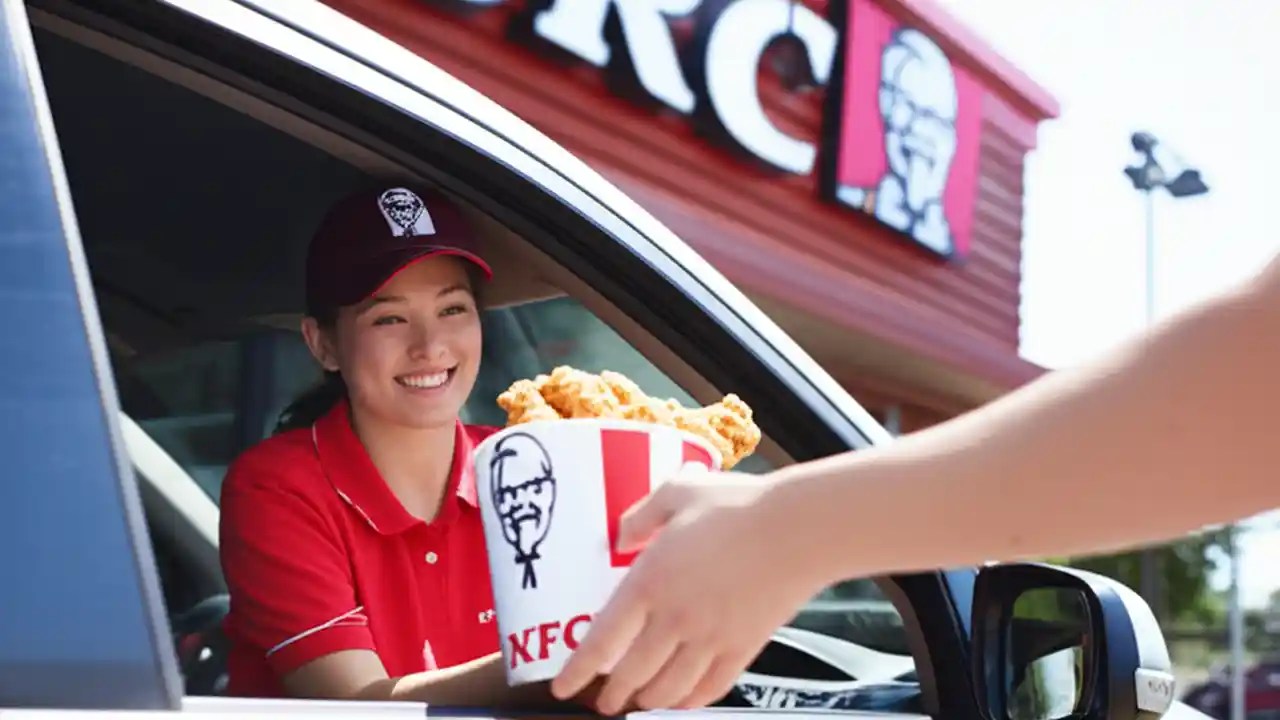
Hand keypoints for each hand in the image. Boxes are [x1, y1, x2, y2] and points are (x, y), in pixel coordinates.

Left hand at [549, 464, 825, 713]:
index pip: (602, 639)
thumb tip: (620, 536)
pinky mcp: (744, 647)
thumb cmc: (739, 506)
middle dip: (612, 694)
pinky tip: (684, 700)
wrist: (798, 528)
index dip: (579, 669)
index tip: (563, 686)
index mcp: (650, 582)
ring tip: (639, 703)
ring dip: (648, 702)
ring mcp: (711, 638)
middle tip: (603, 701)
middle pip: (632, 674)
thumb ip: (641, 515)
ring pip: (669, 689)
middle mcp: (676, 618)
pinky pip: (711, 688)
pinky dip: (691, 701)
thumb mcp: (678, 493)